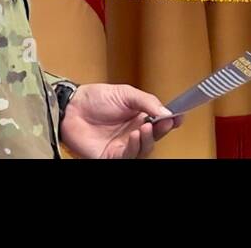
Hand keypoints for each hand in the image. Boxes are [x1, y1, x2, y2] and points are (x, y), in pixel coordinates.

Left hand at [59, 84, 180, 158]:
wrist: (71, 106)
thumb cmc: (95, 98)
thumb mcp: (126, 94)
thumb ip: (147, 102)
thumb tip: (167, 111)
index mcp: (139, 117)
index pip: (160, 122)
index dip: (171, 121)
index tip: (178, 117)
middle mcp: (132, 133)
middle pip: (154, 138)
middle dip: (162, 131)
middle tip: (165, 122)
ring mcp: (122, 146)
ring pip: (143, 150)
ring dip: (148, 140)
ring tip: (146, 127)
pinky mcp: (110, 156)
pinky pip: (127, 157)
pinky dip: (134, 148)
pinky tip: (135, 136)